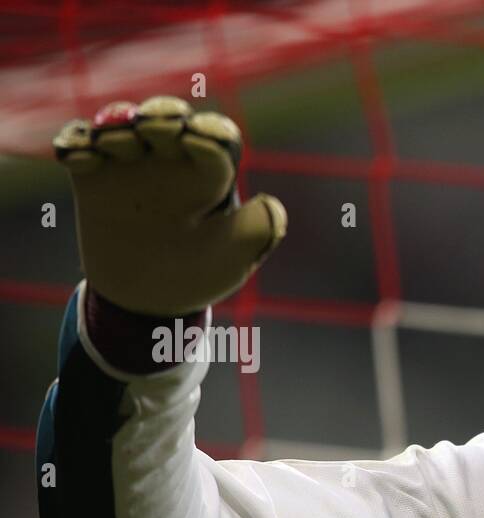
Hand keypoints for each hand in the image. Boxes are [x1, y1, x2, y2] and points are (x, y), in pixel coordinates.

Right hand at [53, 95, 286, 315]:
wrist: (149, 300)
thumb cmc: (201, 273)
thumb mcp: (234, 259)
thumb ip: (257, 232)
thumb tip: (271, 204)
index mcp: (211, 173)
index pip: (217, 137)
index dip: (209, 132)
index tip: (198, 140)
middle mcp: (171, 158)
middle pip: (168, 117)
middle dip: (162, 115)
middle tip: (154, 127)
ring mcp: (130, 163)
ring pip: (122, 125)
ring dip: (118, 126)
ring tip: (114, 144)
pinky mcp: (93, 175)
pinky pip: (80, 146)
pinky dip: (76, 143)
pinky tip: (75, 156)